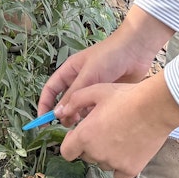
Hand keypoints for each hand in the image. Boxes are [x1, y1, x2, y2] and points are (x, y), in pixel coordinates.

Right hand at [38, 7, 168, 113]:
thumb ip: (73, 95)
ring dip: (81, 115)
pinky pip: (95, 109)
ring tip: (87, 120)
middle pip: (65, 102)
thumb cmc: (108, 57)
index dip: (45, 105)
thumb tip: (58, 114)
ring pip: (80, 108)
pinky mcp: (105, 95)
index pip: (51, 90)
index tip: (42, 122)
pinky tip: (100, 116)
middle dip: (64, 114)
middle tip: (70, 126)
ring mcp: (93, 89)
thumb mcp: (88, 75)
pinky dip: (94, 114)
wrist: (136, 51)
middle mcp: (79, 81)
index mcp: (70, 71)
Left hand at [58, 77, 178, 177]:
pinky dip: (120, 166)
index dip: (71, 142)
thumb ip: (74, 101)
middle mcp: (96, 152)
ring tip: (118, 135)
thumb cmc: (125, 96)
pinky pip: (118, 174)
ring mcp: (114, 163)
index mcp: (85, 135)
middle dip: (90, 145)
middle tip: (103, 129)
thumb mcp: (96, 91)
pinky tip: (126, 151)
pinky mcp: (130, 169)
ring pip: (102, 163)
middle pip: (85, 156)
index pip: (66, 152)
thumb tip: (61, 112)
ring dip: (106, 154)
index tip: (79, 134)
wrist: (154, 107)